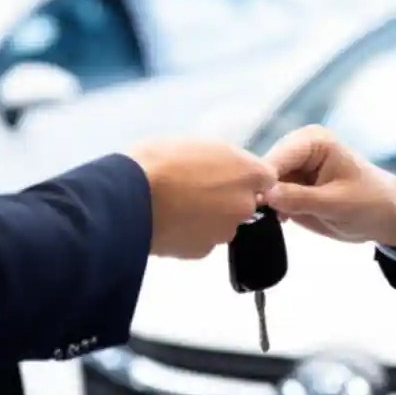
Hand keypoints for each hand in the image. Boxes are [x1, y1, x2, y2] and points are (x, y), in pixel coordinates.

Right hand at [126, 139, 274, 258]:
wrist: (130, 198)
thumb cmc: (160, 162)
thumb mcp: (197, 143)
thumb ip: (224, 160)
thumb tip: (227, 170)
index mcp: (248, 174)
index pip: (265, 178)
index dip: (244, 176)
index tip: (226, 173)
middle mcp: (243, 205)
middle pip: (244, 203)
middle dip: (225, 197)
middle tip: (194, 187)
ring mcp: (224, 231)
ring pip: (222, 223)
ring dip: (207, 216)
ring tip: (176, 204)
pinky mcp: (202, 251)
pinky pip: (202, 239)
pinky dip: (190, 232)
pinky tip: (169, 220)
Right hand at [262, 126, 395, 251]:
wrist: (386, 215)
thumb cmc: (371, 202)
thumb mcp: (338, 203)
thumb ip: (301, 198)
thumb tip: (267, 196)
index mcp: (311, 141)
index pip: (276, 158)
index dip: (262, 181)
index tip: (253, 205)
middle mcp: (297, 150)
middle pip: (262, 170)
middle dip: (257, 192)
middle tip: (254, 217)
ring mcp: (291, 169)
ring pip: (261, 185)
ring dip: (260, 203)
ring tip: (264, 221)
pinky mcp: (289, 188)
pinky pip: (267, 197)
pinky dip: (266, 210)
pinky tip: (273, 221)